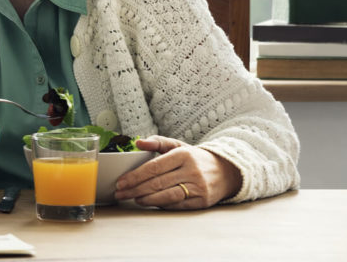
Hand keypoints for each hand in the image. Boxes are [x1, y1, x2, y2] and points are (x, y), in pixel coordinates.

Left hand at [113, 135, 241, 208]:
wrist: (226, 171)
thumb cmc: (195, 158)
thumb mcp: (178, 146)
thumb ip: (158, 142)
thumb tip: (138, 142)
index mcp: (183, 155)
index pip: (154, 167)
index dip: (135, 176)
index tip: (121, 182)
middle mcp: (191, 170)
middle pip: (157, 182)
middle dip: (135, 189)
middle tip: (120, 193)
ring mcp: (198, 187)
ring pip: (167, 195)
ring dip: (147, 199)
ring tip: (133, 199)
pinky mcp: (202, 201)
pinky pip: (178, 205)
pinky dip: (162, 204)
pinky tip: (150, 202)